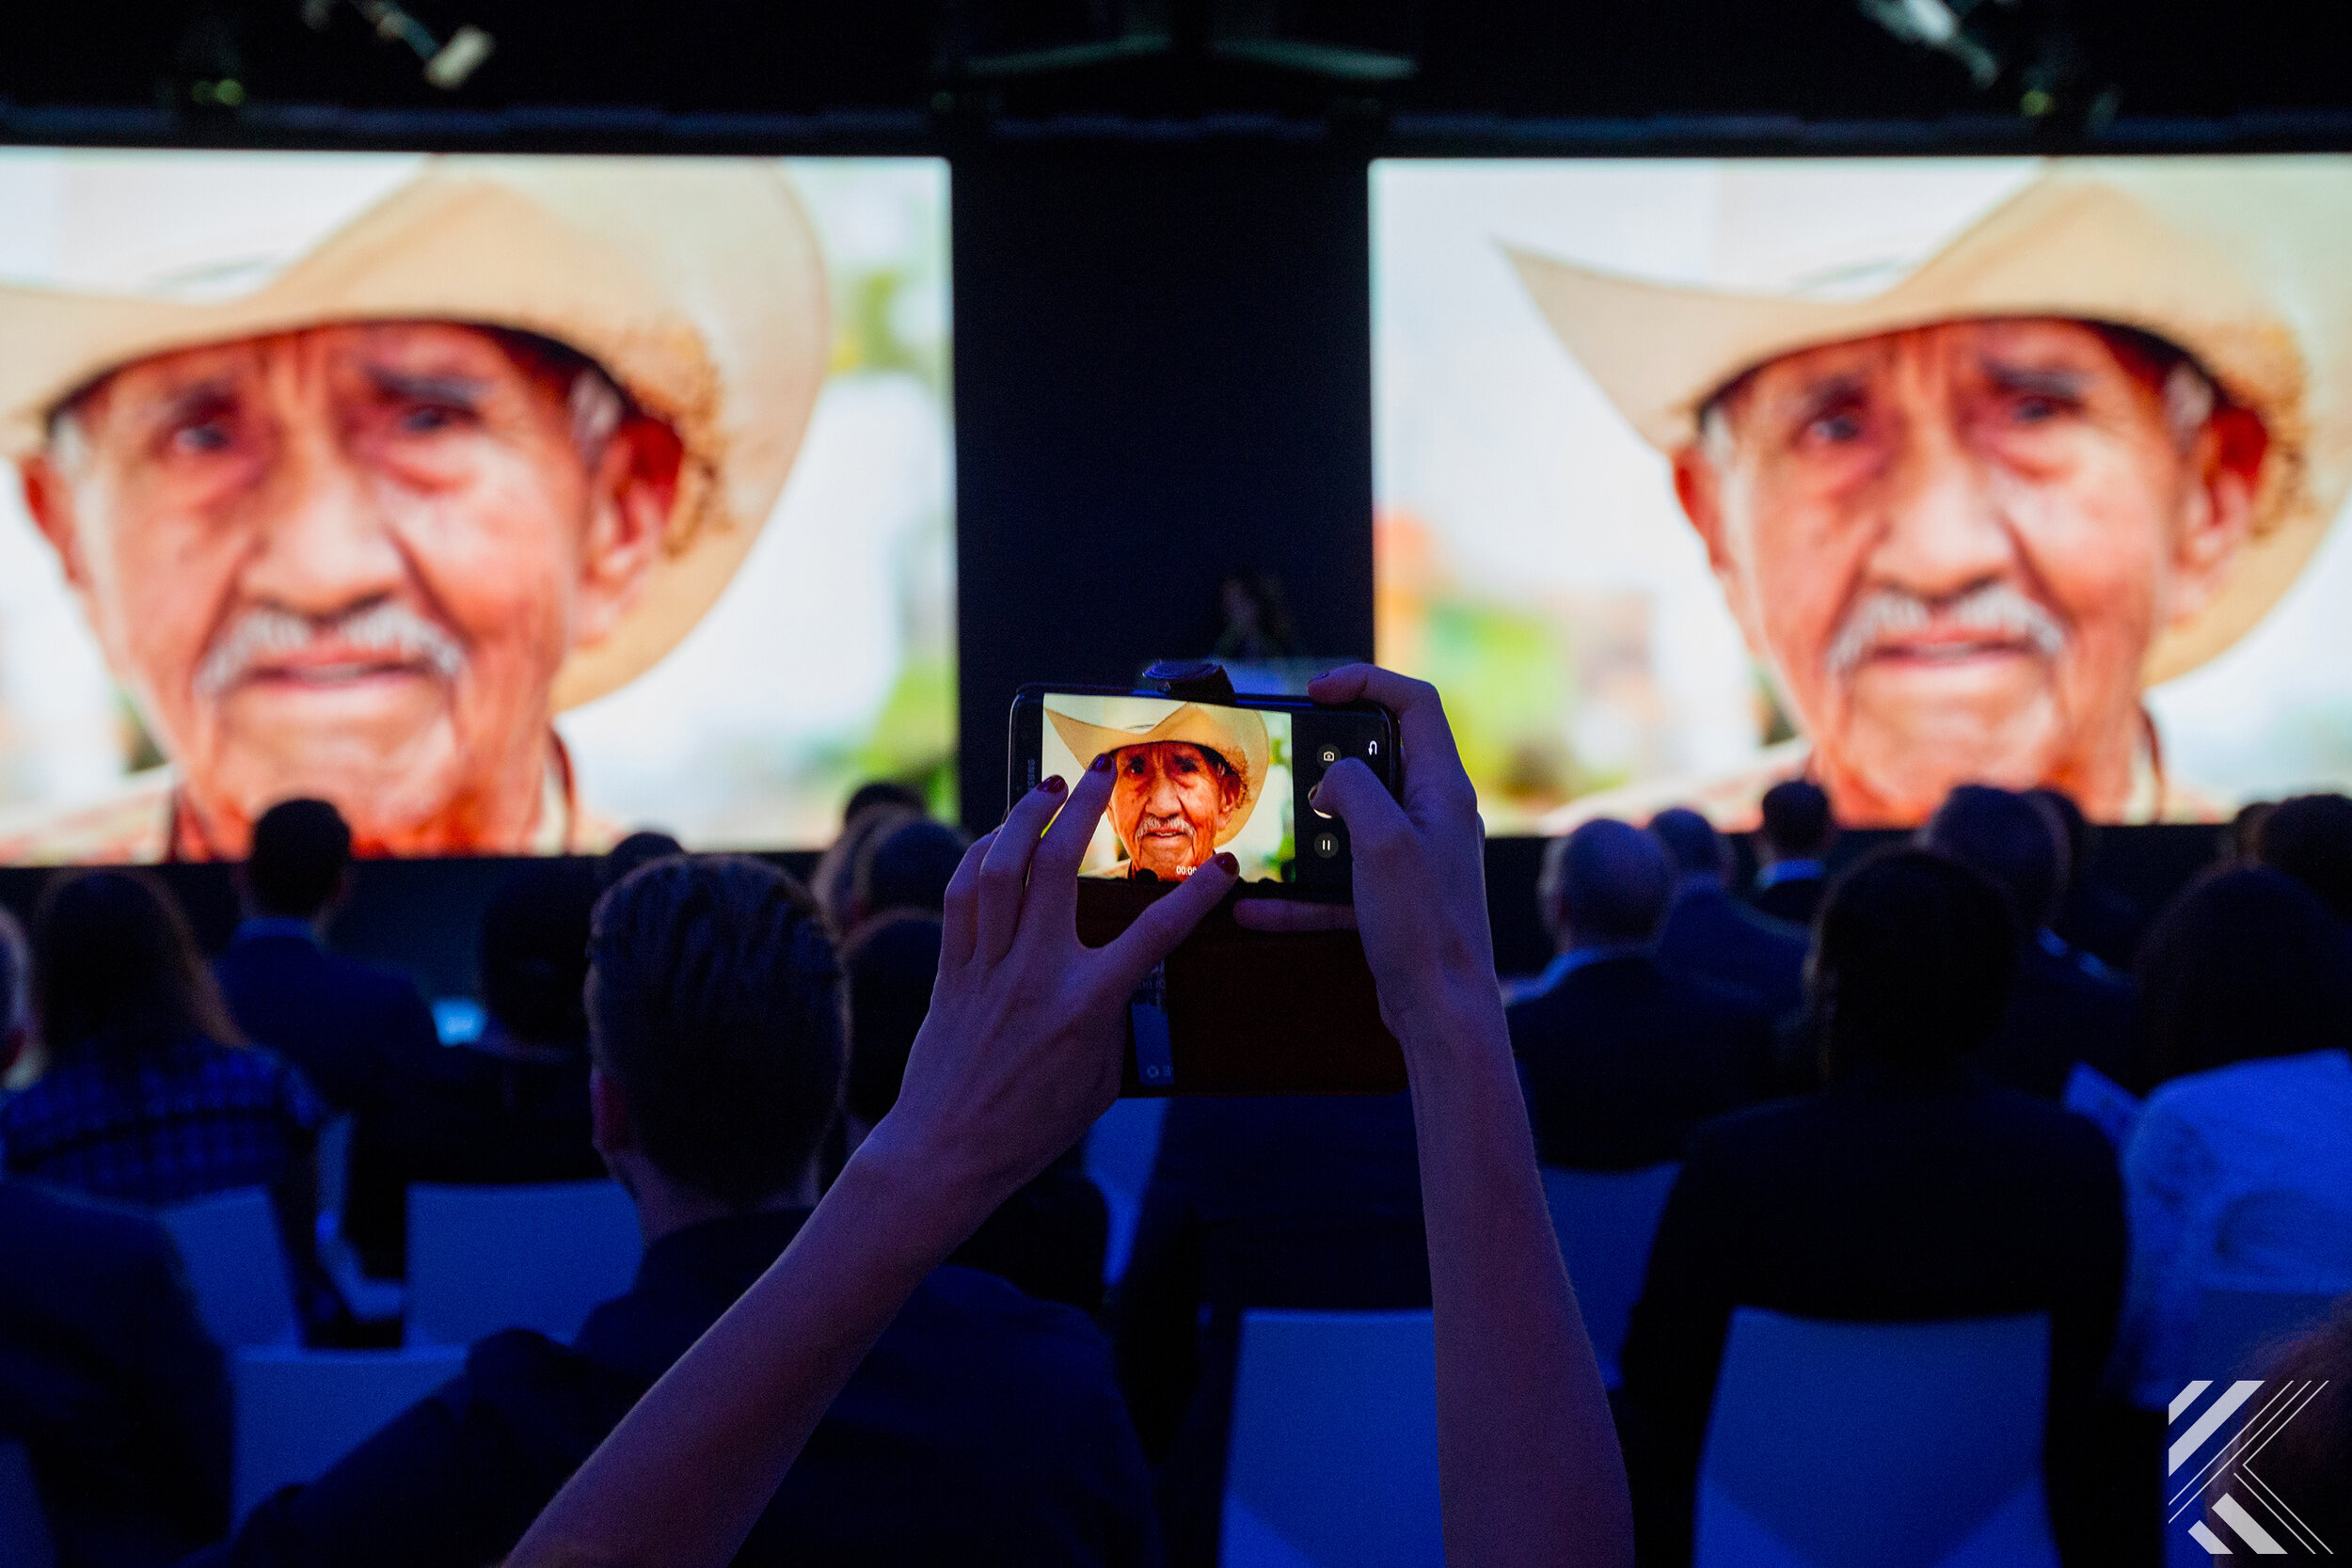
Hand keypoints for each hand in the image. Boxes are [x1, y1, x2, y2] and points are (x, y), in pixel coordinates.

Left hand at [864, 756, 1236, 1217]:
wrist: (946, 1151)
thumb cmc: (1033, 1127)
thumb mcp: (1103, 1080)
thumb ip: (1120, 1021)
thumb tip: (1129, 979)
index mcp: (1087, 1006)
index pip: (1157, 934)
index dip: (1197, 896)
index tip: (1225, 867)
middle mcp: (1037, 973)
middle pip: (1061, 864)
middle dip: (1087, 806)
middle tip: (1106, 770)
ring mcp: (989, 966)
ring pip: (1004, 866)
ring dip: (1026, 815)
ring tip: (1049, 786)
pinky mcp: (952, 969)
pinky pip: (963, 895)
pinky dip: (980, 856)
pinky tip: (996, 839)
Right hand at [1236, 664, 1495, 1049]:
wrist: (1443, 1014)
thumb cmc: (1425, 928)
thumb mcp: (1382, 842)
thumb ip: (1353, 788)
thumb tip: (1331, 778)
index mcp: (1444, 790)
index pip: (1415, 704)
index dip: (1366, 682)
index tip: (1316, 691)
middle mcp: (1434, 817)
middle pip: (1381, 757)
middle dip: (1330, 762)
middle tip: (1294, 770)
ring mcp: (1416, 859)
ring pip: (1355, 822)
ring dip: (1311, 831)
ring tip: (1278, 840)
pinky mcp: (1395, 899)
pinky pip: (1341, 882)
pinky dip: (1303, 892)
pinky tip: (1258, 910)